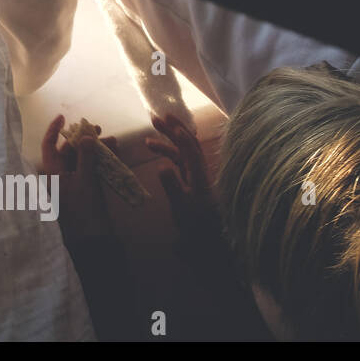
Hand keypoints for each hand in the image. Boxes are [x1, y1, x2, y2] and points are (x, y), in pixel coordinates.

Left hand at [41, 115, 117, 243]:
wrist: (93, 238)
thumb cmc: (83, 209)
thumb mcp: (84, 181)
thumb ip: (85, 157)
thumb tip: (86, 136)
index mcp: (52, 172)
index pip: (48, 146)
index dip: (54, 130)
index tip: (63, 116)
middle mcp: (60, 175)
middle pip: (68, 150)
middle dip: (83, 138)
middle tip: (99, 129)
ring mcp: (73, 182)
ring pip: (82, 159)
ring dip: (96, 148)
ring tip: (113, 141)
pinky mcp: (86, 188)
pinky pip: (91, 168)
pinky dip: (101, 160)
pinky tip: (115, 153)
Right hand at [145, 114, 223, 252]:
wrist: (210, 243)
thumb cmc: (196, 226)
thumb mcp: (181, 208)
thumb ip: (172, 186)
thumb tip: (161, 165)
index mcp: (200, 176)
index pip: (190, 150)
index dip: (179, 135)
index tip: (167, 121)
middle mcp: (201, 173)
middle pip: (190, 145)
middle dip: (174, 129)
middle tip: (158, 117)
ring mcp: (197, 177)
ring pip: (184, 153)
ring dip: (169, 142)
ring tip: (149, 136)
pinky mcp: (193, 182)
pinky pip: (181, 162)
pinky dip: (169, 154)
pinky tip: (156, 155)